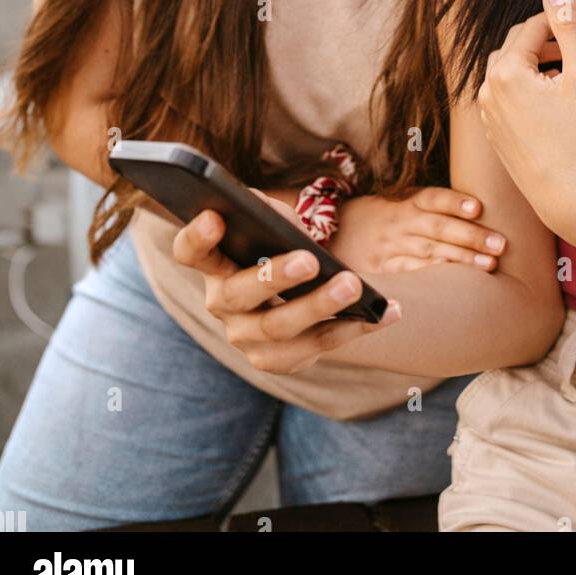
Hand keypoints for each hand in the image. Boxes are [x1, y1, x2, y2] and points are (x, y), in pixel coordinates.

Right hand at [171, 190, 400, 372]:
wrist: (294, 293)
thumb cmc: (278, 245)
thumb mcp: (270, 224)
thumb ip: (267, 214)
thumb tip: (272, 214)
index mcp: (213, 265)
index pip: (190, 252)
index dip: (196, 236)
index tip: (215, 216)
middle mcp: (220, 305)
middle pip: (240, 294)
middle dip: (276, 276)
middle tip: (310, 259)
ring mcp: (246, 338)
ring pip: (280, 329)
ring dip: (321, 306)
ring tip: (355, 285)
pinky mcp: (277, 360)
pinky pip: (315, 347)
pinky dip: (353, 328)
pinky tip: (385, 311)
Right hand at [329, 187, 507, 273]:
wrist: (335, 233)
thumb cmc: (384, 216)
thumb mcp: (401, 201)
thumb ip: (433, 204)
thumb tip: (482, 205)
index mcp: (404, 202)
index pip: (431, 198)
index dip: (454, 201)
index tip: (478, 207)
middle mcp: (398, 223)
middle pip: (437, 227)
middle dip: (471, 236)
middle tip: (501, 244)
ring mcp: (389, 248)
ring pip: (428, 252)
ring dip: (460, 259)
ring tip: (489, 264)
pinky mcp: (382, 270)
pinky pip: (409, 273)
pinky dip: (430, 275)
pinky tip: (452, 281)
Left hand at [477, 0, 575, 247]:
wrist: (574, 202)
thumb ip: (569, 26)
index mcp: (505, 72)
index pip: (532, 27)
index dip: (561, 16)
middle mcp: (488, 92)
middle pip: (516, 47)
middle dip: (546, 38)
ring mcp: (489, 117)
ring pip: (510, 73)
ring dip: (536, 63)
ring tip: (568, 70)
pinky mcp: (497, 137)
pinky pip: (508, 100)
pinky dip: (528, 90)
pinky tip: (555, 101)